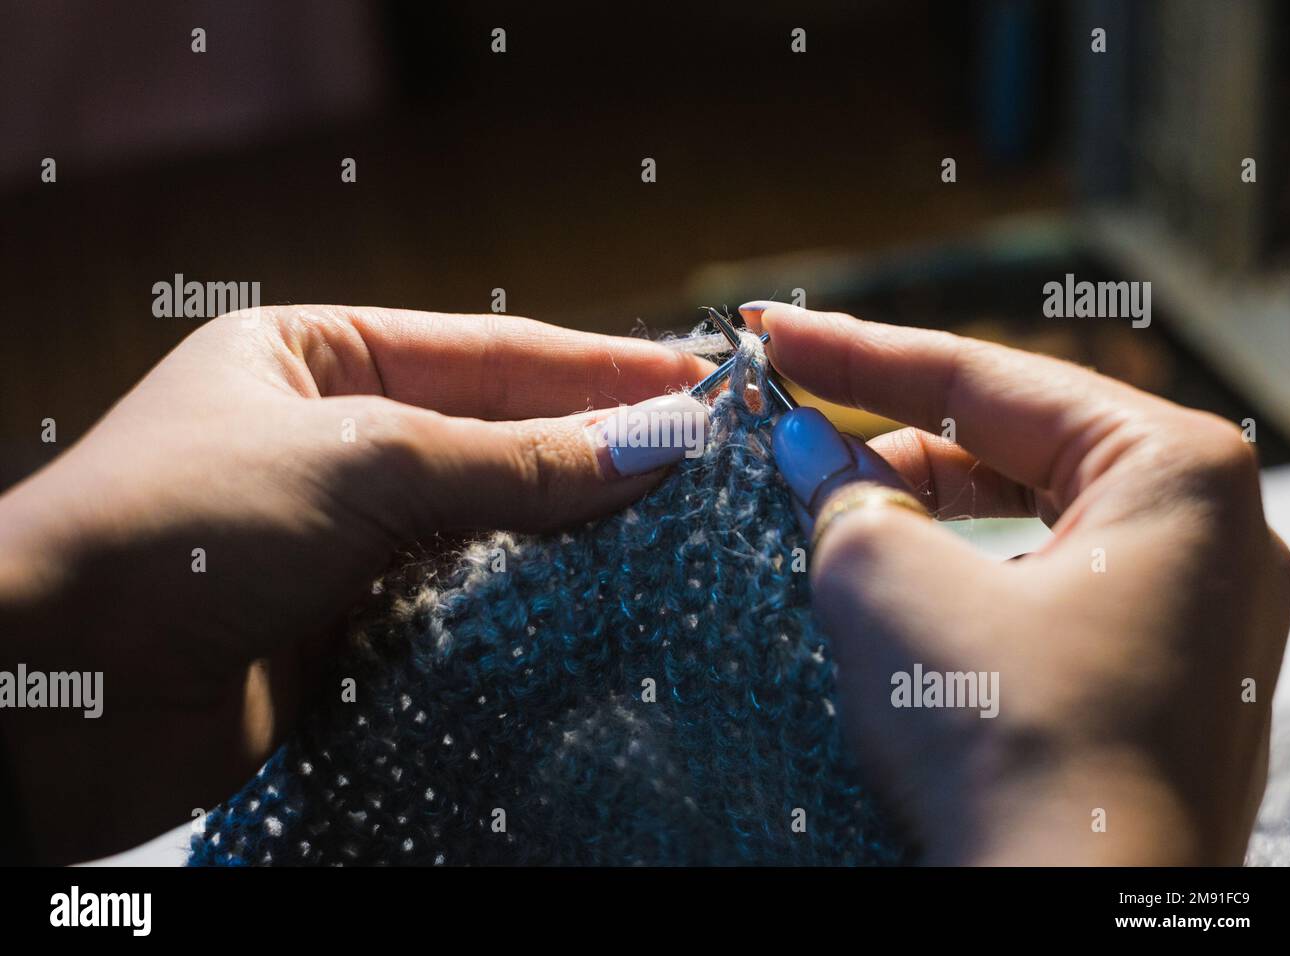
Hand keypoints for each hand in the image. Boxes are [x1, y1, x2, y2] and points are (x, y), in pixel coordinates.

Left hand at [0, 305, 710, 862]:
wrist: (50, 690)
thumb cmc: (183, 525)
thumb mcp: (362, 458)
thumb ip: (512, 460)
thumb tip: (650, 445)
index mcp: (315, 357)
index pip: (487, 352)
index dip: (598, 365)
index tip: (697, 377)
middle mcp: (332, 441)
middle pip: (495, 437)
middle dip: (597, 446)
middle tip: (709, 453)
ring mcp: (343, 539)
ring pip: (488, 526)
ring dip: (575, 531)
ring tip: (680, 524)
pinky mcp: (350, 628)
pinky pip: (463, 603)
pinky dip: (530, 603)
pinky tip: (602, 598)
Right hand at [740, 301, 1289, 864]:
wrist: (1073, 925)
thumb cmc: (1010, 746)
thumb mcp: (887, 582)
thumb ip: (840, 489)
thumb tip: (802, 449)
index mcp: (1175, 470)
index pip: (984, 377)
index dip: (856, 353)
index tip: (771, 335)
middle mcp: (1211, 531)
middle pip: (1012, 442)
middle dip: (889, 432)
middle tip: (787, 428)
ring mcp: (1194, 613)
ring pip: (1028, 518)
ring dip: (920, 506)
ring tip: (825, 506)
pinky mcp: (1159, 678)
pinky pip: (1046, 587)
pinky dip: (964, 571)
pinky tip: (891, 581)